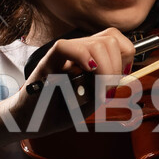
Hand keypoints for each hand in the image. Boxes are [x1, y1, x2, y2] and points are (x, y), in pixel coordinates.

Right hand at [9, 28, 135, 135]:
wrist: (32, 121)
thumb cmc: (60, 111)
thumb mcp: (92, 100)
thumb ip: (107, 86)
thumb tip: (121, 75)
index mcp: (90, 55)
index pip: (115, 38)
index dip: (126, 54)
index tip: (122, 76)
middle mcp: (78, 51)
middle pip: (110, 37)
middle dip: (117, 66)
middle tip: (107, 89)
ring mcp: (63, 54)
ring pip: (95, 43)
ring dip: (105, 69)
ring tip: (97, 90)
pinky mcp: (46, 62)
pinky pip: (65, 47)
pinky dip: (83, 58)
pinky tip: (86, 72)